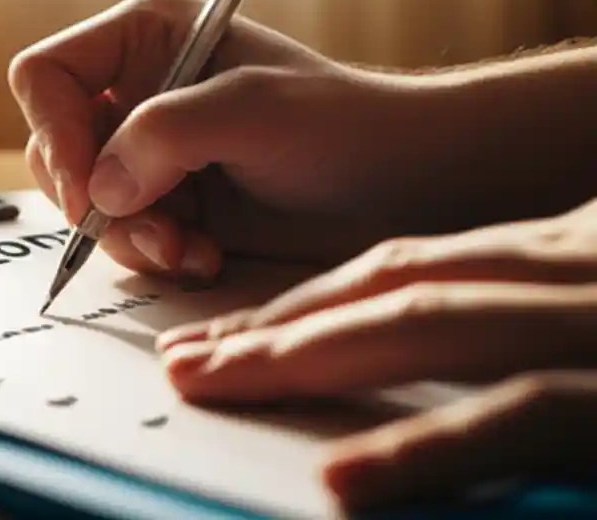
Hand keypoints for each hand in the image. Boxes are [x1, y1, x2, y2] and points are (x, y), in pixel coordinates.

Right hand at [8, 0, 450, 276]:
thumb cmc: (343, 125)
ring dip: (129, 237)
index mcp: (145, 36)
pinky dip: (153, 255)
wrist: (402, 186)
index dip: (53, 131)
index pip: (45, 75)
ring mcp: (147, 149)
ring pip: (82, 201)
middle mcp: (136, 88)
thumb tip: (97, 190)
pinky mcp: (165, 201)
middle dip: (94, 201)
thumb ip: (163, 134)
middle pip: (53, 147)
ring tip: (190, 249)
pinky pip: (119, 236)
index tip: (88, 189)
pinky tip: (204, 256)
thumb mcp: (252, 111)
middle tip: (153, 229)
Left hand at [156, 198, 596, 509]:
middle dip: (271, 325)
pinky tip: (337, 479)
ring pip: (419, 326)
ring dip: (299, 353)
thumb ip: (526, 319)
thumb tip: (441, 343)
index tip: (224, 337)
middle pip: (387, 288)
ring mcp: (589, 323)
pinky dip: (422, 448)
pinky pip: (518, 417)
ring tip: (201, 381)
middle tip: (178, 360)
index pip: (401, 271)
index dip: (303, 305)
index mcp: (557, 252)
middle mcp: (561, 271)